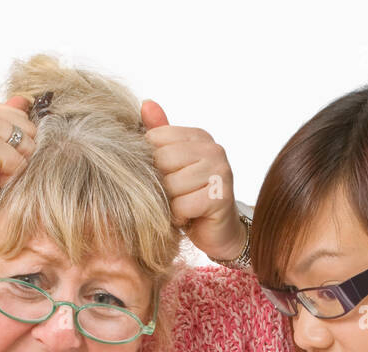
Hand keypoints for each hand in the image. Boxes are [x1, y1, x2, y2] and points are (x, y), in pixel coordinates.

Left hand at [142, 100, 246, 262]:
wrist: (218, 232)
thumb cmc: (190, 198)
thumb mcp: (171, 165)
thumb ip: (159, 136)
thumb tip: (146, 103)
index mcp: (198, 136)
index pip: (156, 138)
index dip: (150, 163)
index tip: (163, 178)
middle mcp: (213, 149)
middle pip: (163, 160)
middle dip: (160, 184)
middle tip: (171, 196)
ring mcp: (220, 171)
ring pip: (172, 184)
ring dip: (169, 203)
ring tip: (180, 207)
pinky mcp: (221, 196)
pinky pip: (183, 205)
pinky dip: (179, 217)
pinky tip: (187, 218)